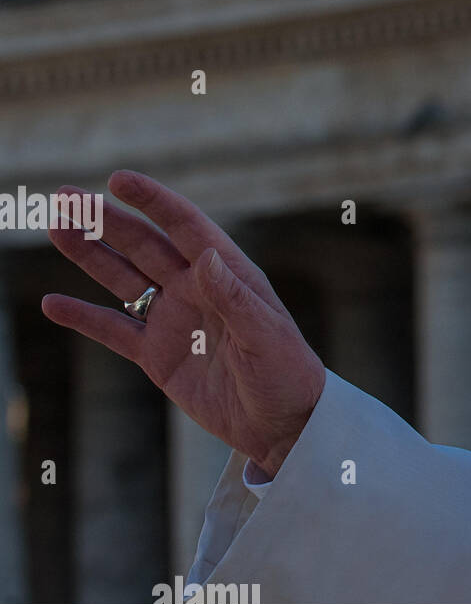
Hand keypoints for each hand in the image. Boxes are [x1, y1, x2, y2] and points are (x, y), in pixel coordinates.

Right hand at [42, 171, 325, 478]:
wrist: (283, 425)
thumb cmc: (288, 374)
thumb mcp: (267, 335)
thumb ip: (235, 298)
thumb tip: (207, 256)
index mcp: (228, 273)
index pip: (185, 226)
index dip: (153, 201)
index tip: (117, 179)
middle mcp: (196, 288)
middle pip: (143, 245)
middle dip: (104, 220)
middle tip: (64, 195)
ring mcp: (173, 319)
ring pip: (122, 278)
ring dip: (88, 254)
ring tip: (54, 225)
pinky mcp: (157, 356)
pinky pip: (113, 330)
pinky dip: (83, 317)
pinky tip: (50, 303)